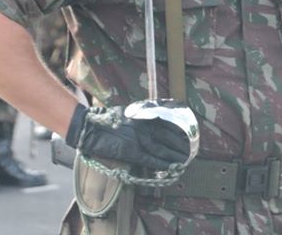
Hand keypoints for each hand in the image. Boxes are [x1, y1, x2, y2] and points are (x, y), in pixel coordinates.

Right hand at [65, 104, 190, 172]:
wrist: (90, 128)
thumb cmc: (105, 120)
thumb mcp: (126, 113)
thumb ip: (140, 116)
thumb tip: (152, 118)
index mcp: (143, 118)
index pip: (166, 125)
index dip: (178, 132)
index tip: (187, 136)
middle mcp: (143, 128)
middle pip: (167, 137)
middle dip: (180, 145)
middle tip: (191, 151)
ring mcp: (138, 140)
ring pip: (162, 149)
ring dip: (174, 156)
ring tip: (185, 160)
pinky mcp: (131, 152)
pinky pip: (150, 159)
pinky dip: (161, 164)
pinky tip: (170, 167)